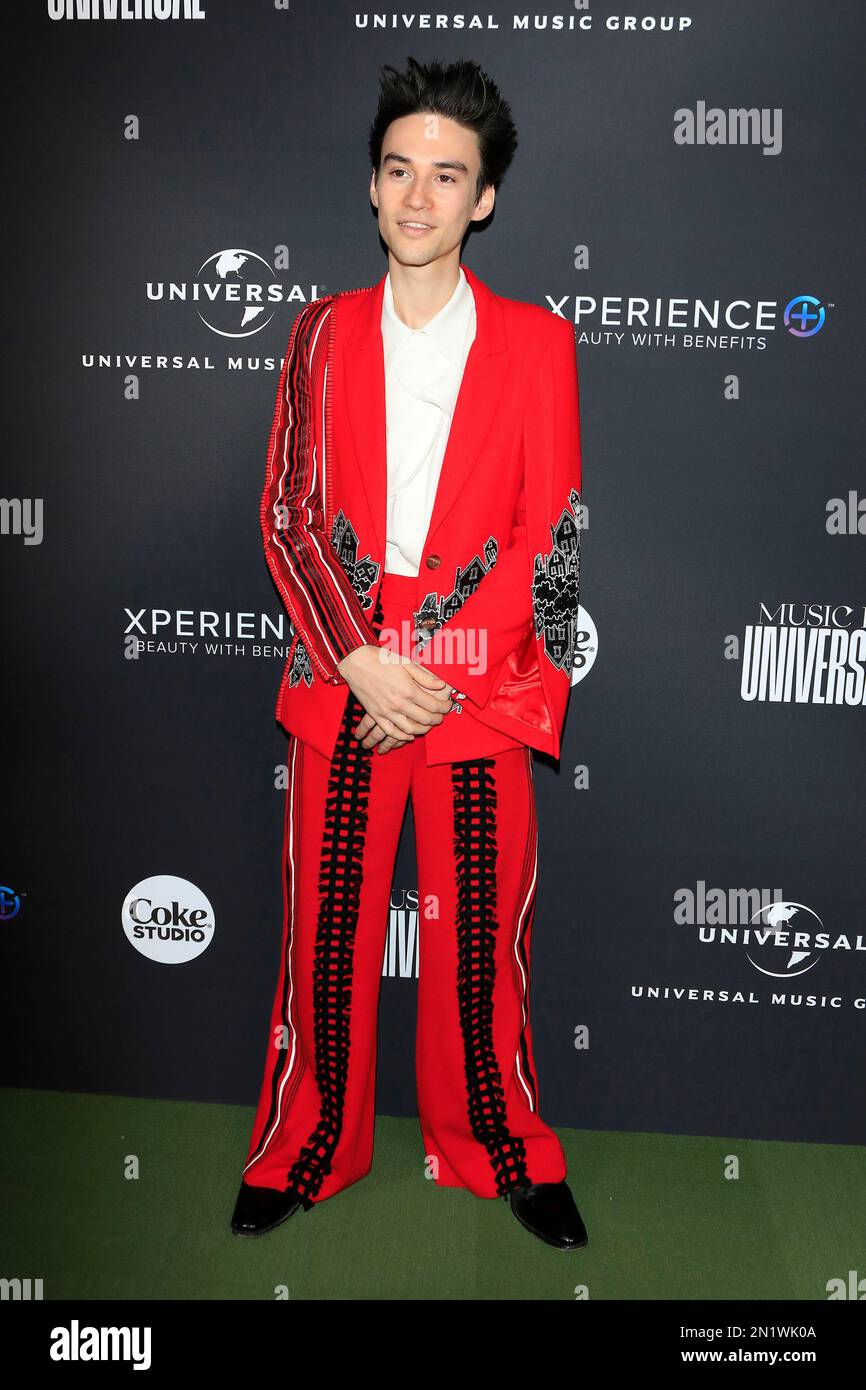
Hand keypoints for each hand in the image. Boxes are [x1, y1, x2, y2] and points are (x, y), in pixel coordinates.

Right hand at [336, 644, 454, 752]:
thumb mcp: (407, 663)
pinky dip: (402, 736)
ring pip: (410, 729)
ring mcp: (386, 711)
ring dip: (422, 730)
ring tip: (428, 725)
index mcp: (409, 689)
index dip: (444, 707)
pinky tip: (409, 734)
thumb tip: (442, 685)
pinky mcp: (376, 715)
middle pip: (425, 719)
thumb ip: (425, 676)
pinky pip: (391, 732)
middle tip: (441, 716)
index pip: (433, 705)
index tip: (448, 706)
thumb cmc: (382, 659)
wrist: (356, 662)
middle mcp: (399, 703)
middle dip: (437, 719)